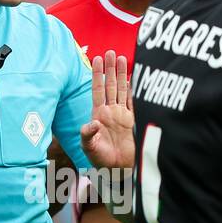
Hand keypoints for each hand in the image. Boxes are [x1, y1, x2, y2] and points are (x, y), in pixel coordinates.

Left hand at [80, 50, 133, 169]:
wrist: (117, 170)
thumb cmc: (100, 160)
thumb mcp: (89, 147)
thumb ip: (88, 135)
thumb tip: (92, 123)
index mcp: (98, 114)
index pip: (97, 89)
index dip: (97, 74)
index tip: (97, 58)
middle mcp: (110, 112)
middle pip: (110, 85)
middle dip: (110, 69)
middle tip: (111, 52)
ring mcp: (121, 115)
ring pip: (121, 90)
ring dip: (121, 75)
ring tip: (122, 58)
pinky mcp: (132, 121)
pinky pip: (133, 101)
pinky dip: (133, 90)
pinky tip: (133, 78)